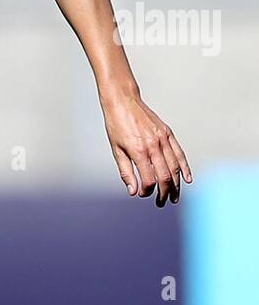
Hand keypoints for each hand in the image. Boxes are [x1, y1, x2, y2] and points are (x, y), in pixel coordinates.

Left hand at [101, 90, 191, 206]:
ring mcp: (163, 139)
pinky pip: (179, 154)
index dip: (147, 191)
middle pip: (165, 176)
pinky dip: (184, 168)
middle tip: (162, 202)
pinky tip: (187, 180)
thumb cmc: (116, 127)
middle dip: (165, 192)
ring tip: (175, 197)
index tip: (143, 194)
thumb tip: (133, 192)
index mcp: (138, 151)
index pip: (149, 179)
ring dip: (176, 185)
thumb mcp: (116, 150)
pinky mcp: (168, 133)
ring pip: (175, 167)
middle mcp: (153, 146)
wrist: (123, 102)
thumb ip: (126, 172)